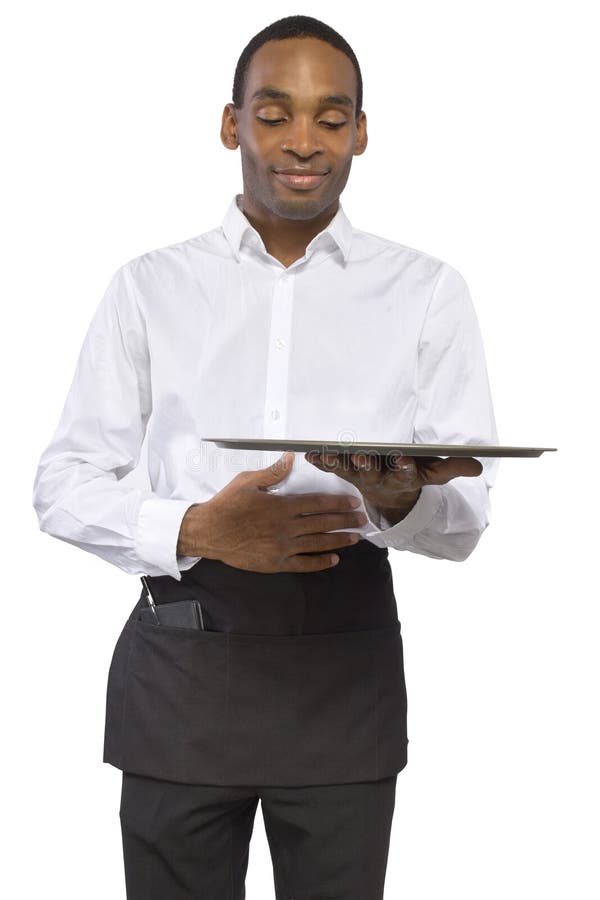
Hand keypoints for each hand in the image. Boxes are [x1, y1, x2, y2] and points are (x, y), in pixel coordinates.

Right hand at [177, 451, 368, 572]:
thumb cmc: (227, 505)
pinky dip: (319, 562)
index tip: (353, 502)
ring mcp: (282, 547)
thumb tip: (290, 457)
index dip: (338, 503)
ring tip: (354, 538)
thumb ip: (273, 472)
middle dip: (345, 521)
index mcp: (281, 506)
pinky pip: (303, 564)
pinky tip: (333, 559)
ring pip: (318, 543)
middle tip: (361, 519)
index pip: (318, 504)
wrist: (209, 532)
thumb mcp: (248, 482)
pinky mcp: (275, 563)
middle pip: (323, 523)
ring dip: (339, 540)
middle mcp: (286, 527)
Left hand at [304, 451, 482, 511]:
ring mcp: (361, 476)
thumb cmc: (414, 475)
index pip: (405, 472)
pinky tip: (310, 455)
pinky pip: (333, 468)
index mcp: (402, 477)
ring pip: (349, 470)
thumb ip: (453, 468)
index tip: (403, 458)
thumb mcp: (435, 474)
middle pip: (373, 472)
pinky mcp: (346, 473)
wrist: (391, 494)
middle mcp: (380, 478)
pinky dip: (322, 462)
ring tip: (328, 455)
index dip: (404, 466)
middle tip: (361, 458)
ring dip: (338, 463)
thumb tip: (479, 466)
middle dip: (366, 465)